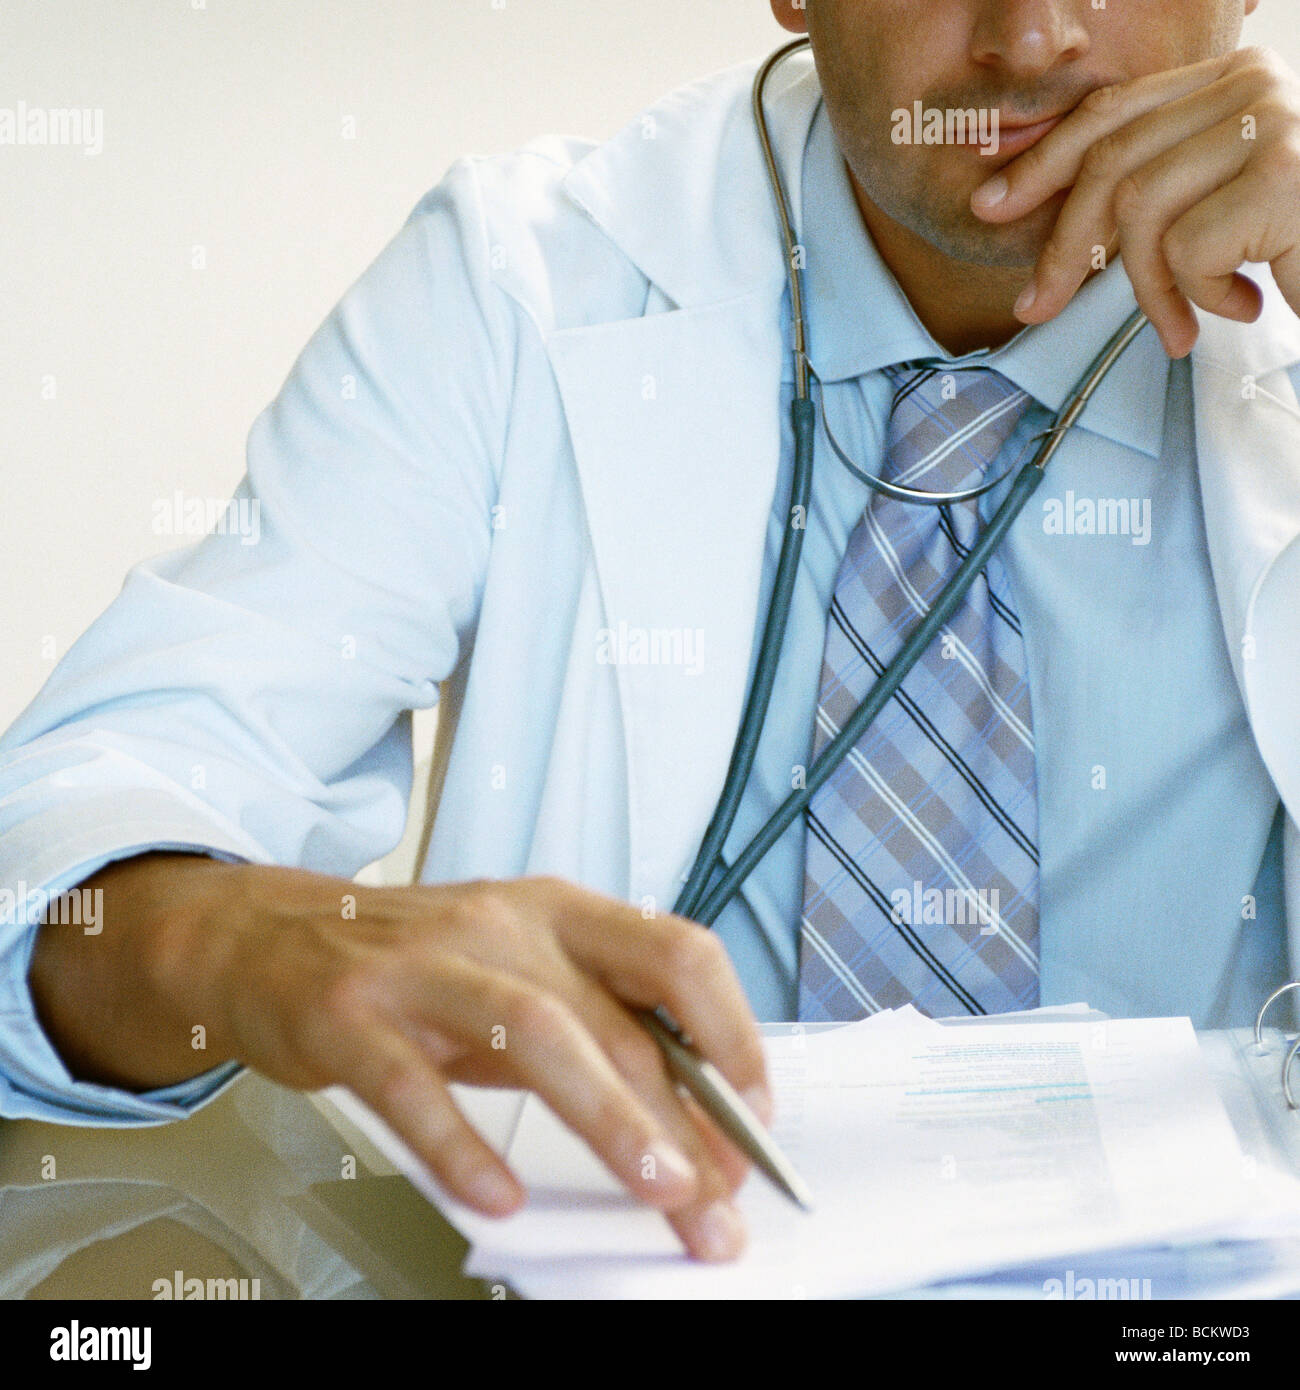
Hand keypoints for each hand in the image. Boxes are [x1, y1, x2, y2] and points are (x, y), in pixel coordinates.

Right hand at [144, 862, 769, 1262]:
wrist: (274, 936)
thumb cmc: (419, 962)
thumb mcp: (521, 969)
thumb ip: (596, 1024)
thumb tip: (690, 1117)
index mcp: (560, 911)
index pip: (675, 953)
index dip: (732, 1032)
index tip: (757, 1114)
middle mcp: (503, 924)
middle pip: (615, 1016)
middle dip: (684, 1117)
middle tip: (718, 1197)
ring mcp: (424, 965)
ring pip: (536, 1033)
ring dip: (608, 1119)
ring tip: (655, 1188)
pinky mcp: (352, 1013)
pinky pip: (413, 1084)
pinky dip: (462, 1145)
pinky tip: (496, 1195)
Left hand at [970, 47, 1299, 357]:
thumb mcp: (1224, 206)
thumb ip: (1163, 190)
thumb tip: (1061, 228)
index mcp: (1232, 80)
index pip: (1114, 113)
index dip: (1044, 163)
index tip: (991, 206)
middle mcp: (1253, 84)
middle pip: (1113, 165)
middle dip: (1063, 246)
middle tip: (1038, 307)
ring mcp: (1274, 122)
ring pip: (1141, 214)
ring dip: (1148, 290)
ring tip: (1181, 326)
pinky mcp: (1286, 175)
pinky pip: (1189, 250)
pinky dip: (1203, 297)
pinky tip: (1248, 304)